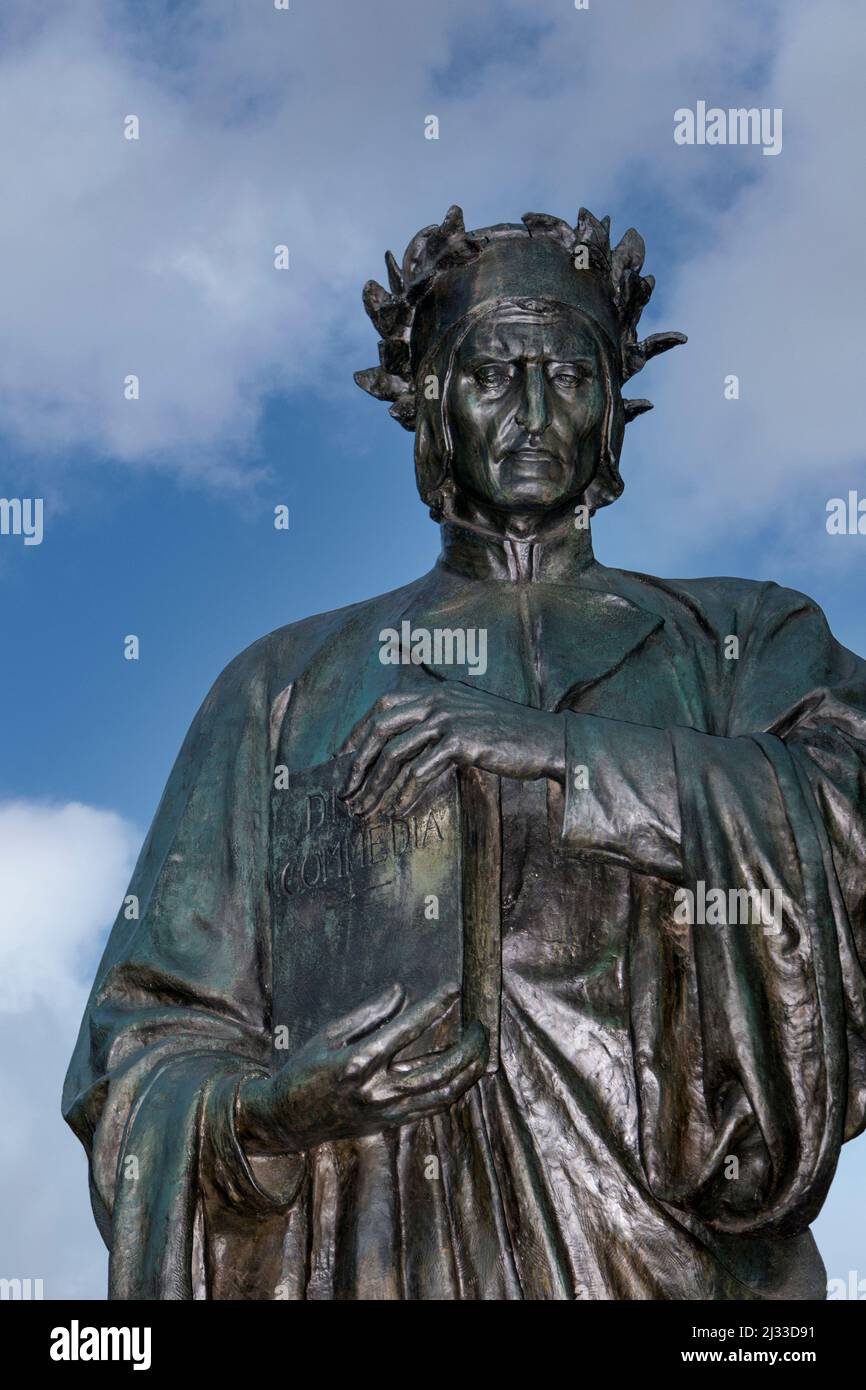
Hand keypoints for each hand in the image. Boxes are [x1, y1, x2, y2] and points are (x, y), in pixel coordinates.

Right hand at [236, 984, 487, 1153]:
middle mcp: (378, 1090)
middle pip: (440, 1068)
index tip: (453, 988)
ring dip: (469, 1070)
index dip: (434, 1005)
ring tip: (480, 1048)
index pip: (408, 1029)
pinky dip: (456, 1088)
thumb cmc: (305, 1070)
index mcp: (359, 1062)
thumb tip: (402, 992)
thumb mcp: (329, 1035)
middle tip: (480, 1025)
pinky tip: (465, 1071)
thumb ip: (369, 1014)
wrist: (289, 1120)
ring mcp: (387, 1111)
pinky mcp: (392, 1123)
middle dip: (468, 1045)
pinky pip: (434, 1108)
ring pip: (444, 1093)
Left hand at [339, 681, 564, 819]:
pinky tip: (399, 811)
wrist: (545, 739)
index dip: (359, 731)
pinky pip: (422, 771)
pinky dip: (406, 795)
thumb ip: (439, 719)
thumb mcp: (469, 715)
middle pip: (381, 727)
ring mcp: (449, 719)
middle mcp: (438, 700)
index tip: (343, 758)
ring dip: (377, 786)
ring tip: (366, 810)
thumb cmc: (507, 733)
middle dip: (358, 762)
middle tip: (346, 790)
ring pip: (397, 754)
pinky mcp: (462, 742)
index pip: (383, 704)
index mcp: (437, 691)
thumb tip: (410, 745)